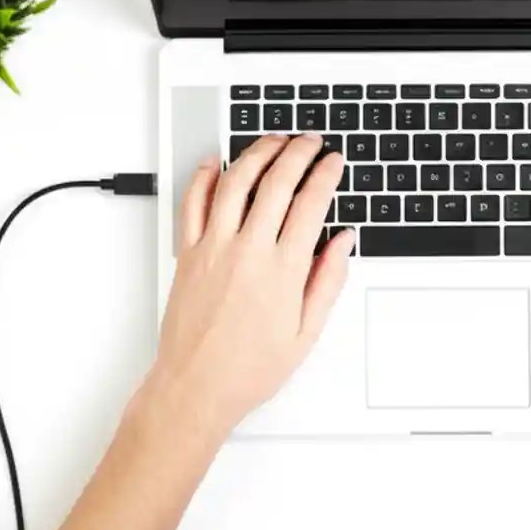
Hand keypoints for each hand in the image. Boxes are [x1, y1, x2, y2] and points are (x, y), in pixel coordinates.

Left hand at [153, 134, 352, 436]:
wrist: (195, 387)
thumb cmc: (248, 369)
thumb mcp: (306, 333)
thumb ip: (328, 281)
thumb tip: (343, 242)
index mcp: (283, 271)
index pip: (311, 204)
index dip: (326, 175)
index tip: (333, 161)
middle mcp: (247, 252)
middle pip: (276, 183)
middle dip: (297, 153)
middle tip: (309, 142)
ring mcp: (213, 249)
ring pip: (235, 182)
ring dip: (257, 154)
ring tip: (273, 142)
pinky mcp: (187, 254)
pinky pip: (193, 203)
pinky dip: (205, 177)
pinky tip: (216, 164)